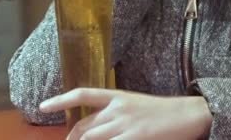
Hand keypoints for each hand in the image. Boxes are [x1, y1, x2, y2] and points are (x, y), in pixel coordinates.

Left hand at [39, 88, 211, 139]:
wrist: (187, 114)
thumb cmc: (163, 113)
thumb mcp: (135, 106)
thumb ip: (116, 115)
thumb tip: (97, 128)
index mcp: (117, 96)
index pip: (83, 94)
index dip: (60, 100)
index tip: (43, 106)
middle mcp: (117, 108)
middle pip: (82, 127)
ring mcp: (124, 124)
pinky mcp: (133, 138)